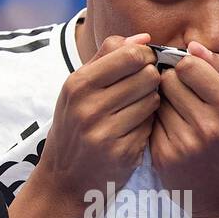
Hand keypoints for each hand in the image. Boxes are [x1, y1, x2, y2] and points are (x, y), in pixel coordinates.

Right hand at [36, 33, 159, 205]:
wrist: (65, 180)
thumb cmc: (74, 127)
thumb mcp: (78, 88)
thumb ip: (108, 57)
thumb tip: (144, 37)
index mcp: (78, 84)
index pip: (131, 54)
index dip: (145, 56)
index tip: (142, 65)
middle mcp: (88, 107)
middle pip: (147, 75)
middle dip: (150, 80)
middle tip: (140, 90)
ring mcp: (105, 132)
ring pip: (153, 100)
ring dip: (150, 103)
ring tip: (135, 111)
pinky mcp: (121, 154)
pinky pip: (151, 126)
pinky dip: (147, 126)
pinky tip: (132, 131)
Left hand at [150, 40, 218, 217]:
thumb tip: (193, 46)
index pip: (189, 65)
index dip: (187, 66)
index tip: (191, 75)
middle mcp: (207, 125)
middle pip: (168, 79)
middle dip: (172, 82)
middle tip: (183, 95)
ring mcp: (182, 143)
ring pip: (156, 100)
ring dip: (164, 102)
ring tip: (180, 115)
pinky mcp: (163, 157)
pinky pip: (151, 122)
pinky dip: (159, 123)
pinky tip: (173, 132)